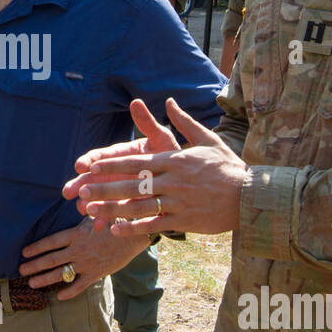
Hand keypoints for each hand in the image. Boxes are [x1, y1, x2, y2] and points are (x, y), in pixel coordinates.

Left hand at [18, 217, 151, 300]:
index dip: (36, 248)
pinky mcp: (96, 274)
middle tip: (21, 270)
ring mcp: (86, 264)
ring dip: (44, 279)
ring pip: (61, 274)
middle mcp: (78, 250)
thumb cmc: (115, 220)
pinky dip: (69, 292)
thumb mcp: (95, 214)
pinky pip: (80, 285)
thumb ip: (82, 213)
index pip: (50, 242)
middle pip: (51, 259)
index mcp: (76, 235)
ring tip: (31, 283)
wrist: (134, 236)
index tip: (24, 253)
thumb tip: (73, 203)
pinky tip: (58, 296)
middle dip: (34, 265)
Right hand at [62, 98, 181, 213]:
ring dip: (89, 203)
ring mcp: (119, 189)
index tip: (80, 166)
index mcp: (122, 155)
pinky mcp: (125, 204)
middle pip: (94, 178)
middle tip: (68, 192)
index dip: (91, 161)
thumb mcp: (162, 139)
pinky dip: (104, 219)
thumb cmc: (172, 155)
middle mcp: (116, 172)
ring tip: (81, 209)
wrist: (184, 179)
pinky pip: (112, 213)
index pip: (103, 156)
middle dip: (80, 185)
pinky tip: (97, 226)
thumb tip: (136, 102)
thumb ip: (148, 124)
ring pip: (99, 196)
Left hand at [71, 96, 246, 236]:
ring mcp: (177, 202)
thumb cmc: (228, 166)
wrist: (251, 195)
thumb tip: (168, 100)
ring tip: (91, 211)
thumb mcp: (207, 139)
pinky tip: (115, 230)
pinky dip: (133, 227)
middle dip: (104, 188)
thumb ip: (184, 121)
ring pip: (138, 206)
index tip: (91, 167)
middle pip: (131, 184)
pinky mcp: (183, 220)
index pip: (136, 161)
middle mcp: (172, 180)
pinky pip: (153, 224)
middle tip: (81, 191)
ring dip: (112, 209)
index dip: (111, 164)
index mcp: (174, 159)